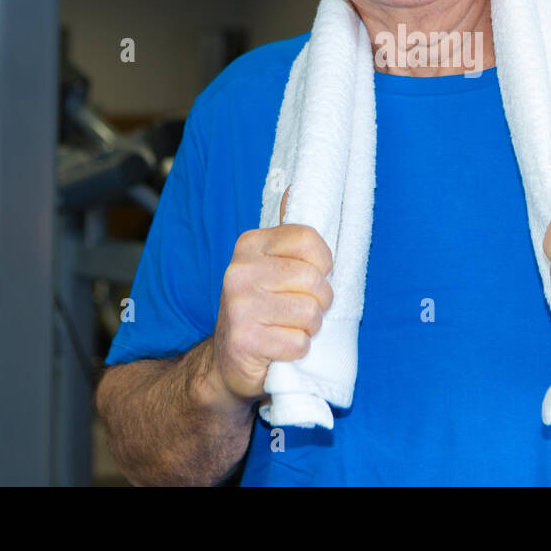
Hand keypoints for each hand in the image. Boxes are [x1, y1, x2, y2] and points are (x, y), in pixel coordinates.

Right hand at [206, 187, 333, 406]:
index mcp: (250, 245)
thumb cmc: (262, 309)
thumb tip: (294, 190)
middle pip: (314, 280)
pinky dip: (297, 350)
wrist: (227, 360)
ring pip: (310, 314)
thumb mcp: (272, 266)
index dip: (323, 263)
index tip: (315, 275)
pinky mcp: (244, 341)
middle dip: (320, 302)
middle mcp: (240, 271)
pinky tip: (279, 347)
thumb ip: (288, 235)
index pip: (309, 240)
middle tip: (301, 310)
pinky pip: (299, 343)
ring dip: (309, 328)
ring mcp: (239, 306)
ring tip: (289, 328)